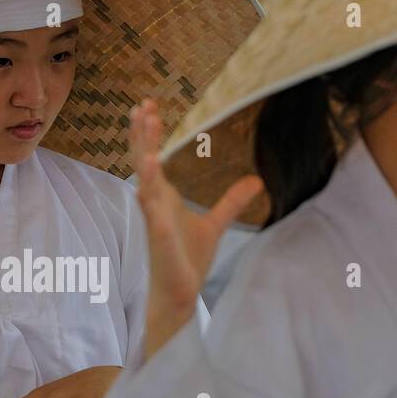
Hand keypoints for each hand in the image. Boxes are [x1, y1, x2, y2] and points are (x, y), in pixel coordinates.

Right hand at [131, 99, 262, 357]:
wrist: (180, 293)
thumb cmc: (188, 259)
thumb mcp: (216, 224)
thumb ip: (231, 201)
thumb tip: (255, 181)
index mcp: (163, 196)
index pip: (152, 157)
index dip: (148, 133)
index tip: (149, 106)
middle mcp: (154, 202)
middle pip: (143, 159)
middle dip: (141, 133)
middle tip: (142, 105)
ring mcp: (154, 217)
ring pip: (145, 177)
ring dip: (144, 150)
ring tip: (144, 123)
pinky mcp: (159, 234)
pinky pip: (152, 208)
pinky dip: (149, 188)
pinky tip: (149, 168)